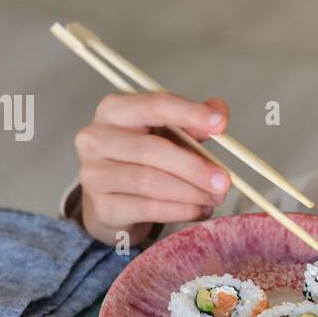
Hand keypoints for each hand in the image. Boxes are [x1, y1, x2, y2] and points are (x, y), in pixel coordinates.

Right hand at [75, 91, 230, 246]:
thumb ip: (192, 123)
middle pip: (151, 149)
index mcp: (114, 110)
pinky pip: (147, 208)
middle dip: (193, 166)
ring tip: (215, 198)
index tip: (221, 125)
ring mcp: (93, 174)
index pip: (155, 106)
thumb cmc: (142, 160)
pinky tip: (199, 210)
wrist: (111, 201)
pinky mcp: (102, 207)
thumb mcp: (167, 135)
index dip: (190, 114)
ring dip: (190, 192)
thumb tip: (219, 113)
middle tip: (224, 181)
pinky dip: (180, 210)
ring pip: (149, 181)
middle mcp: (96, 138)